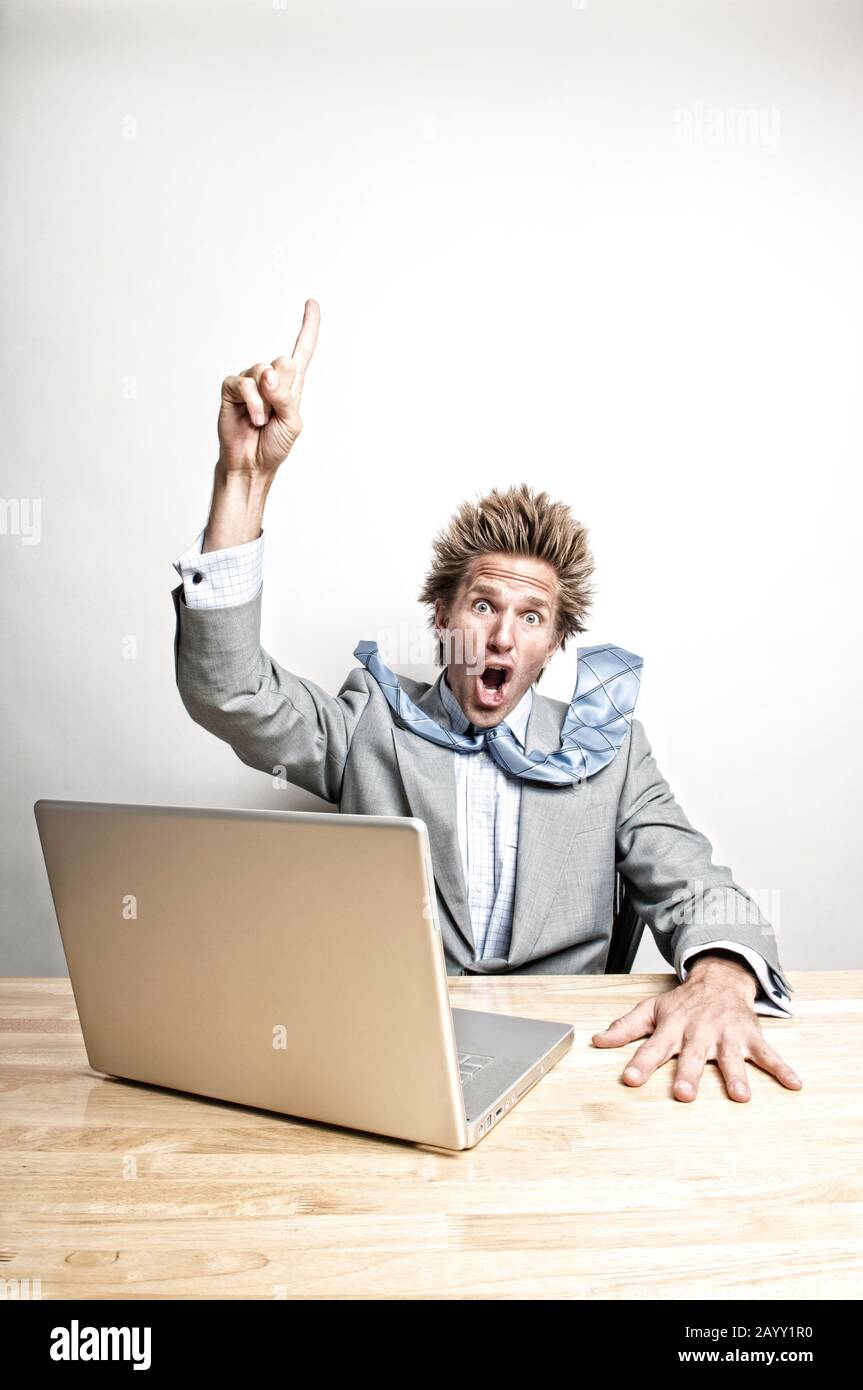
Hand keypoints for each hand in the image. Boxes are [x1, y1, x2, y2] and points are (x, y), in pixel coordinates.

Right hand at [217, 298, 319, 474]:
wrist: (252, 464)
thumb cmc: (274, 444)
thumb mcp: (292, 423)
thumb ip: (286, 396)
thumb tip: (270, 371)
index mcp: (291, 384)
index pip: (302, 350)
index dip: (308, 327)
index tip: (312, 303)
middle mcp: (270, 377)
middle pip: (284, 362)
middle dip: (283, 391)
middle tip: (275, 413)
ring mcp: (250, 381)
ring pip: (263, 373)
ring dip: (266, 402)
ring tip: (263, 420)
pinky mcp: (232, 388)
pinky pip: (244, 384)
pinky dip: (253, 403)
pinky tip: (254, 418)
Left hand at [591, 955, 801, 1101]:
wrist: (720, 977)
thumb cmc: (684, 1002)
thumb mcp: (652, 1010)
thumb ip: (626, 1028)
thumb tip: (597, 1042)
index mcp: (673, 1028)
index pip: (652, 1047)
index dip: (640, 1063)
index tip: (629, 1078)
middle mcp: (699, 1032)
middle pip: (692, 1056)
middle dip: (688, 1075)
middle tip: (684, 1094)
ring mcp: (727, 1035)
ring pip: (731, 1057)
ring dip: (736, 1076)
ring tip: (741, 1096)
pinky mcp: (750, 1036)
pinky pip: (768, 1054)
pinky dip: (782, 1069)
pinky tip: (794, 1084)